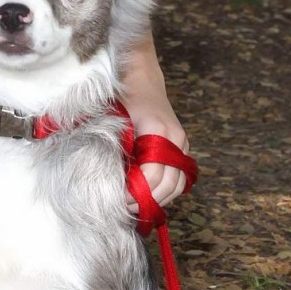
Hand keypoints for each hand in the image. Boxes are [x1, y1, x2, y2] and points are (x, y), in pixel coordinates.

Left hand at [119, 73, 189, 214]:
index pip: (153, 175)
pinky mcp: (181, 148)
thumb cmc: (124, 100)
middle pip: (170, 184)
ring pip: (179, 184)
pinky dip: (167, 190)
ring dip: (159, 199)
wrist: (142, 80)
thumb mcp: (114, 123)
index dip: (137, 192)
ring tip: (137, 205)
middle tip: (126, 208)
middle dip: (148, 201)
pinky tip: (149, 195)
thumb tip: (108, 181)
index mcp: (158, 132)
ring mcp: (182, 144)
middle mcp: (175, 139)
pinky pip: (180, 177)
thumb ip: (115, 150)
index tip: (120, 200)